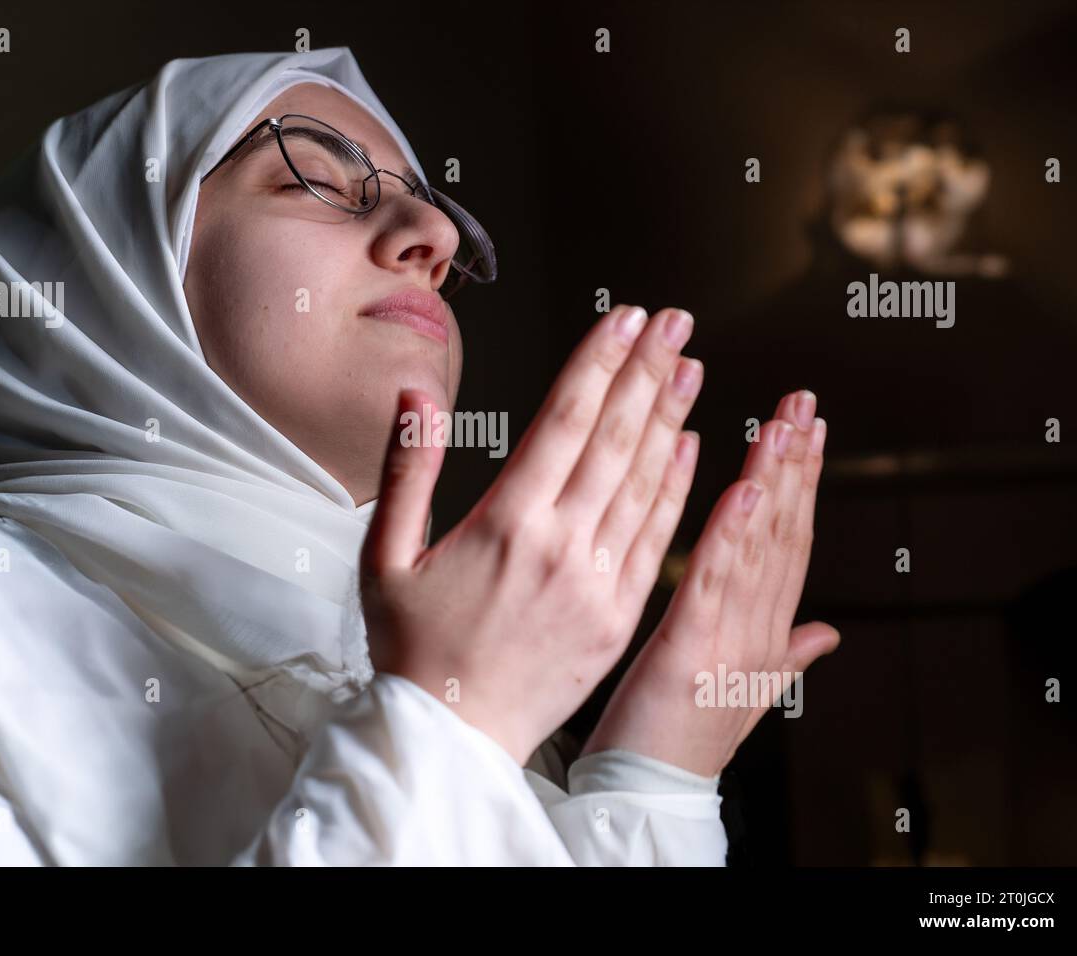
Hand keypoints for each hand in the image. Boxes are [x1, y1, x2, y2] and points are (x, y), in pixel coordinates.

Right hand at [361, 304, 702, 764]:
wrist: (453, 737)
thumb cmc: (411, 647)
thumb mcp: (385, 555)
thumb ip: (407, 469)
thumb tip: (416, 394)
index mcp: (505, 523)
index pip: (564, 420)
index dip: (599, 362)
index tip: (626, 318)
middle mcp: (561, 545)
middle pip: (615, 439)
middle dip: (646, 371)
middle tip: (675, 322)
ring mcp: (598, 582)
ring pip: (645, 484)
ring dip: (671, 419)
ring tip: (690, 368)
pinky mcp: (620, 616)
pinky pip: (657, 540)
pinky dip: (677, 490)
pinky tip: (691, 449)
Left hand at [581, 390, 840, 776]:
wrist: (654, 792)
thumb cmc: (682, 737)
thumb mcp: (744, 690)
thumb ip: (787, 653)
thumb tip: (827, 630)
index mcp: (763, 632)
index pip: (790, 544)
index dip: (804, 486)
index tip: (809, 433)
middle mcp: (755, 630)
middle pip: (784, 534)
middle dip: (797, 466)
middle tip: (805, 404)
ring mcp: (727, 639)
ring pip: (758, 548)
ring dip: (774, 482)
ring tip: (784, 426)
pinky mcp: (690, 650)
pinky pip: (713, 581)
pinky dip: (732, 534)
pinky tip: (743, 490)